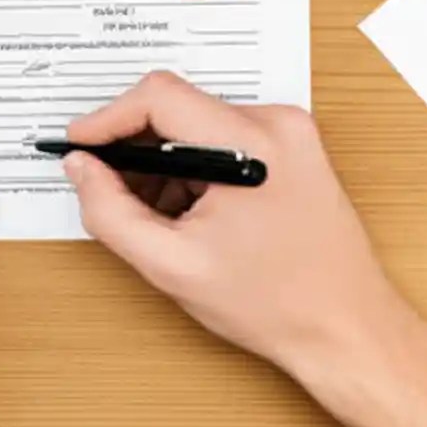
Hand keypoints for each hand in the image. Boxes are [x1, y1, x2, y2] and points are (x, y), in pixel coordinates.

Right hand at [63, 72, 389, 367]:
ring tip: (161, 220)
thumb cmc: (276, 304)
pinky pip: (224, 141)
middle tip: (111, 192)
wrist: (346, 328)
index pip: (160, 97)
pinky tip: (192, 216)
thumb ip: (110, 211)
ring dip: (167, 165)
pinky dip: (195, 171)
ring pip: (198, 127)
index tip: (81, 145)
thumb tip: (81, 169)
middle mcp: (278, 125)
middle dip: (136, 150)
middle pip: (178, 108)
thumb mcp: (171, 264)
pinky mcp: (294, 149)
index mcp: (252, 143)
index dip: (108, 119)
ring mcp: (291, 135)